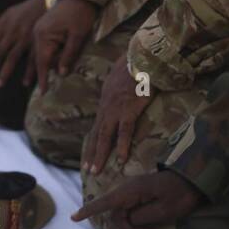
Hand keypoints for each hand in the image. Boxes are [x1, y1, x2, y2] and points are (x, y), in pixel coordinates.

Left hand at [0, 0, 45, 86]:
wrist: (49, 2)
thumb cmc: (27, 9)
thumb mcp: (10, 13)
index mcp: (4, 25)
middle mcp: (13, 32)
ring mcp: (25, 37)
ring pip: (12, 57)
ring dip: (5, 72)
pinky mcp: (38, 41)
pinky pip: (32, 59)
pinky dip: (29, 72)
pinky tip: (25, 83)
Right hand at [32, 0, 97, 93]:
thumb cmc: (81, 14)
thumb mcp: (77, 36)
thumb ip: (68, 55)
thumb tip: (61, 74)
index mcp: (44, 35)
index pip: (42, 61)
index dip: (43, 77)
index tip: (43, 92)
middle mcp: (37, 32)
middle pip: (38, 58)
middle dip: (40, 74)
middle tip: (43, 91)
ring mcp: (39, 29)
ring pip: (38, 53)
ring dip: (39, 66)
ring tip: (33, 82)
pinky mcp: (44, 27)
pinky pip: (40, 46)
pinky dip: (42, 56)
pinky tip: (40, 64)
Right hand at [72, 170, 201, 228]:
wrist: (196, 180)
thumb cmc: (181, 194)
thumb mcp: (162, 210)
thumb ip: (141, 217)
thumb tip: (128, 220)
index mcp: (132, 191)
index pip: (105, 202)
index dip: (89, 211)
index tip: (73, 218)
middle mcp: (130, 190)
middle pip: (117, 214)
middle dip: (128, 228)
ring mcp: (135, 192)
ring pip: (125, 214)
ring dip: (135, 226)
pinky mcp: (141, 195)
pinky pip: (133, 211)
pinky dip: (138, 221)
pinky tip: (150, 226)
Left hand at [82, 55, 149, 174]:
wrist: (140, 57)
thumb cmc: (134, 63)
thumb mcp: (119, 76)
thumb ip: (117, 86)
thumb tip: (118, 89)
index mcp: (106, 101)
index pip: (98, 125)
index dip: (94, 141)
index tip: (90, 154)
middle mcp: (107, 107)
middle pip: (97, 134)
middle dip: (92, 153)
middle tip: (87, 170)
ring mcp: (116, 110)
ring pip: (105, 137)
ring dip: (100, 155)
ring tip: (96, 171)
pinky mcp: (129, 110)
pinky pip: (124, 132)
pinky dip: (121, 146)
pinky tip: (120, 160)